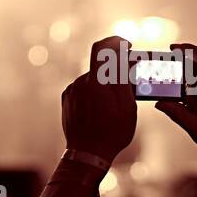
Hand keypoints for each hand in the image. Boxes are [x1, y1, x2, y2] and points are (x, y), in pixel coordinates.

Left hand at [61, 36, 135, 163]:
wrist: (87, 154)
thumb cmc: (111, 133)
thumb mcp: (127, 106)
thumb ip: (125, 79)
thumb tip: (126, 60)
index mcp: (97, 81)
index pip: (103, 47)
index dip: (116, 41)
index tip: (126, 45)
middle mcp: (81, 82)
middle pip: (100, 65)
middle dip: (115, 70)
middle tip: (129, 81)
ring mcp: (72, 91)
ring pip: (93, 78)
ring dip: (104, 85)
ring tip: (113, 105)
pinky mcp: (67, 99)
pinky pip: (83, 88)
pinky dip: (94, 93)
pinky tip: (100, 110)